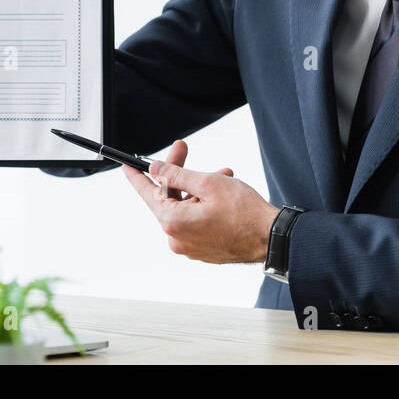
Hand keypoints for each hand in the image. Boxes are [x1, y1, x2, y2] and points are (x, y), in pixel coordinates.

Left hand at [122, 140, 278, 264]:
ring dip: (199, 188)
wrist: (271, 238)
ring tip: (221, 175)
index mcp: (173, 222)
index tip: (127, 165)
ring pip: (186, 207)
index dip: (137, 175)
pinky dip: (205, 204)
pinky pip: (196, 220)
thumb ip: (177, 175)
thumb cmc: (245, 213)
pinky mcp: (204, 249)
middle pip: (169, 197)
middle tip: (183, 149)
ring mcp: (190, 247)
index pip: (147, 193)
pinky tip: (223, 191)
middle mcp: (177, 238)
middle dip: (180, 173)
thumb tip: (156, 169)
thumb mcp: (207, 183)